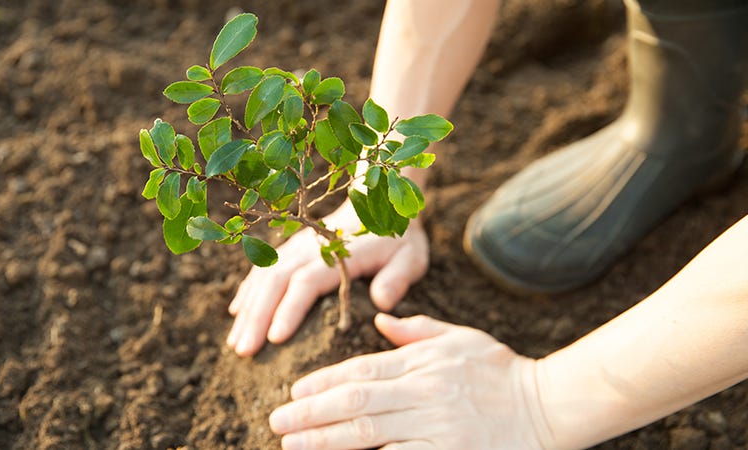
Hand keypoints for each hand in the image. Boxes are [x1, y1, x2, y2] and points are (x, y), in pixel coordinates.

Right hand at [226, 202, 429, 356]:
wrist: (379, 203)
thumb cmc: (397, 239)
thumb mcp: (410, 257)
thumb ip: (397, 278)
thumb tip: (382, 302)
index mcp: (338, 253)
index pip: (307, 282)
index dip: (289, 309)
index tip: (275, 339)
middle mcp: (310, 248)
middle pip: (275, 282)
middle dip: (257, 317)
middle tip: (244, 351)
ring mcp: (296, 246)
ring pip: (264, 276)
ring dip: (248, 310)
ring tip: (235, 343)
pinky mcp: (290, 249)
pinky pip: (263, 268)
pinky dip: (248, 291)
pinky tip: (237, 313)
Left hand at [269, 314, 551, 449]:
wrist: (548, 406)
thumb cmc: (500, 370)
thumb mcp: (460, 338)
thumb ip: (417, 330)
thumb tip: (380, 319)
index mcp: (422, 363)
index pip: (361, 371)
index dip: (322, 382)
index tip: (294, 393)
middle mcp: (424, 393)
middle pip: (356, 403)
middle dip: (311, 413)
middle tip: (277, 422)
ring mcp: (435, 427)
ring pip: (369, 434)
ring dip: (325, 440)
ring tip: (293, 444)